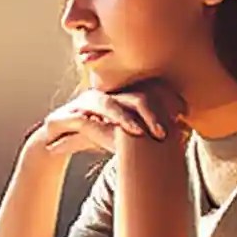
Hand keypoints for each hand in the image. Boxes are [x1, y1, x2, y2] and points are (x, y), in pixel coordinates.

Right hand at [28, 80, 184, 156]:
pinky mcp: (66, 116)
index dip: (166, 100)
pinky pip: (86, 121)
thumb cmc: (87, 137)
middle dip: (151, 111)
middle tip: (166, 130)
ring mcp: (83, 104)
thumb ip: (138, 135)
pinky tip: (110, 141)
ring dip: (126, 119)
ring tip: (140, 133)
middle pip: (131, 95)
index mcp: (118, 96)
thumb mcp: (117, 136)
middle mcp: (103, 95)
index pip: (146, 92)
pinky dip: (99, 130)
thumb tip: (171, 141)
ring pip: (109, 104)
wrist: (51, 144)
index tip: (185, 113)